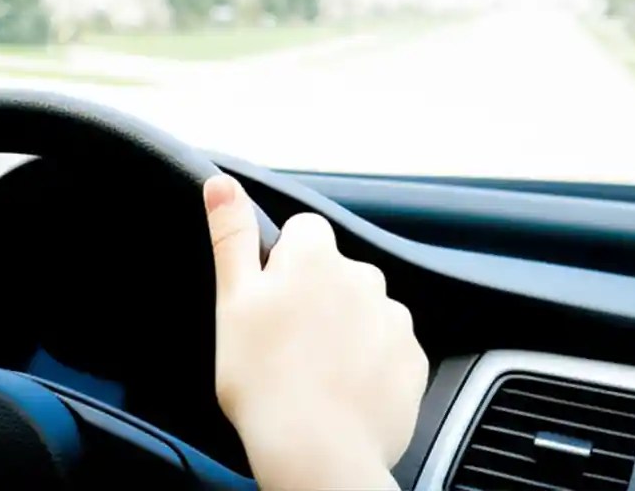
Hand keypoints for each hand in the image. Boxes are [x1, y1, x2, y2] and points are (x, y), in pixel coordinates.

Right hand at [205, 175, 426, 490]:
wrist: (317, 452)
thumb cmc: (263, 378)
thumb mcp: (232, 300)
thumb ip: (231, 234)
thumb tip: (222, 182)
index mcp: (315, 256)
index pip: (303, 232)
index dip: (282, 263)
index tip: (268, 299)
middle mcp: (363, 277)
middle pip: (335, 271)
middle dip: (315, 295)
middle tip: (283, 341)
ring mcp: (394, 320)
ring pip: (362, 309)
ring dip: (344, 328)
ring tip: (313, 371)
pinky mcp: (413, 360)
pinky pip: (387, 348)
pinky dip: (368, 362)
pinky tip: (341, 389)